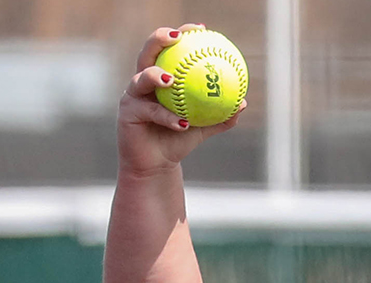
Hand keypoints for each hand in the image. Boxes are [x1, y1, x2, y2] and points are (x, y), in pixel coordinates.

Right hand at [117, 25, 246, 177]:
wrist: (157, 164)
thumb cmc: (178, 139)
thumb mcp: (204, 126)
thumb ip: (222, 115)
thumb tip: (243, 102)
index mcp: (161, 77)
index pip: (169, 50)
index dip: (181, 35)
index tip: (201, 29)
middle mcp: (143, 81)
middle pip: (147, 52)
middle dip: (159, 39)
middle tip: (176, 38)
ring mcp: (132, 95)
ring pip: (141, 78)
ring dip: (154, 76)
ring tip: (169, 78)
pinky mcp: (127, 112)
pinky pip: (149, 112)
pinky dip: (167, 117)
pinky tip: (182, 122)